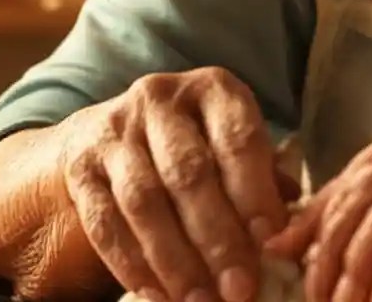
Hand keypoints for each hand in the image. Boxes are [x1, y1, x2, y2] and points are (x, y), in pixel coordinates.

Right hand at [59, 66, 295, 301]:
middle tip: (239, 288)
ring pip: (144, 201)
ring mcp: (114, 131)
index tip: (269, 241)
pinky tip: (157, 296)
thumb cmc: (196, 144)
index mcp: (212, 89)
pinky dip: (132, 264)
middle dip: (217, 238)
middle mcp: (160, 100)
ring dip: (175, 260)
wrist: (112, 134)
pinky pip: (104, 222)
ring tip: (201, 301)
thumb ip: (263, 180)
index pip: (238, 140)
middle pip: (190, 173)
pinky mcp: (81, 167)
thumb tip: (290, 231)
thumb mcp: (233, 144)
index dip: (255, 193)